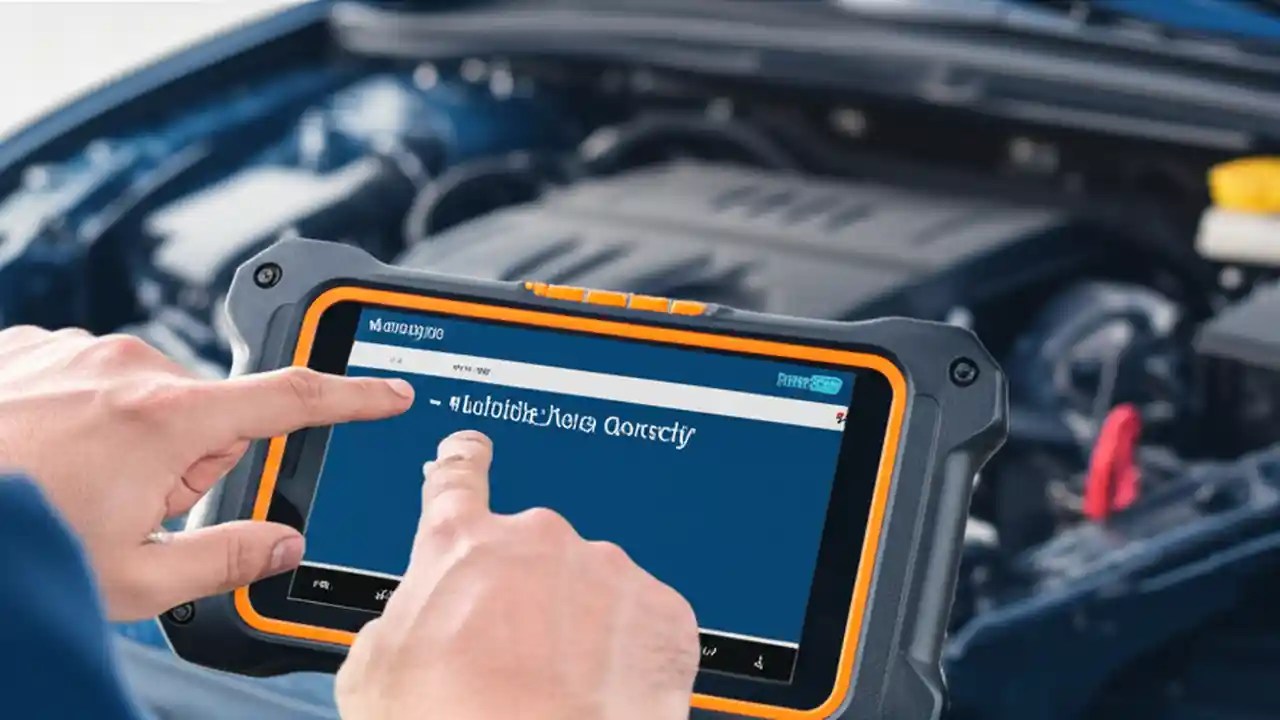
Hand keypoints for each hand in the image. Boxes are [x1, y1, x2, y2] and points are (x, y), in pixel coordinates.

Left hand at [0, 326, 413, 620]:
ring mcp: (72, 350)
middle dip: (187, 461)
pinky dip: (82, 418)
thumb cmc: (13, 541)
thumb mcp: (134, 578)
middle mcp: (125, 366)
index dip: (352, 397)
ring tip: (73, 485)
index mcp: (166, 419)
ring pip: (143, 398)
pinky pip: (89, 379)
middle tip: (133, 508)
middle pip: (205, 413)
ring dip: (131, 441)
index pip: (290, 398)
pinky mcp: (30, 347)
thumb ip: (227, 559)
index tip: (387, 393)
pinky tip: (43, 456)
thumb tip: (280, 544)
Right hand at [335, 431, 700, 719]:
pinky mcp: (662, 611)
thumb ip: (401, 620)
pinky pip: (641, 622)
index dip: (463, 463)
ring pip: (590, 589)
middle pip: (531, 553)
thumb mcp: (375, 673)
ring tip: (558, 687)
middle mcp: (539, 541)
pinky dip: (626, 653)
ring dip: (580, 627)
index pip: (458, 480)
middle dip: (525, 597)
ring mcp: (607, 572)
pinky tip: (601, 690)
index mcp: (462, 545)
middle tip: (514, 658)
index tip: (470, 450)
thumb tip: (413, 625)